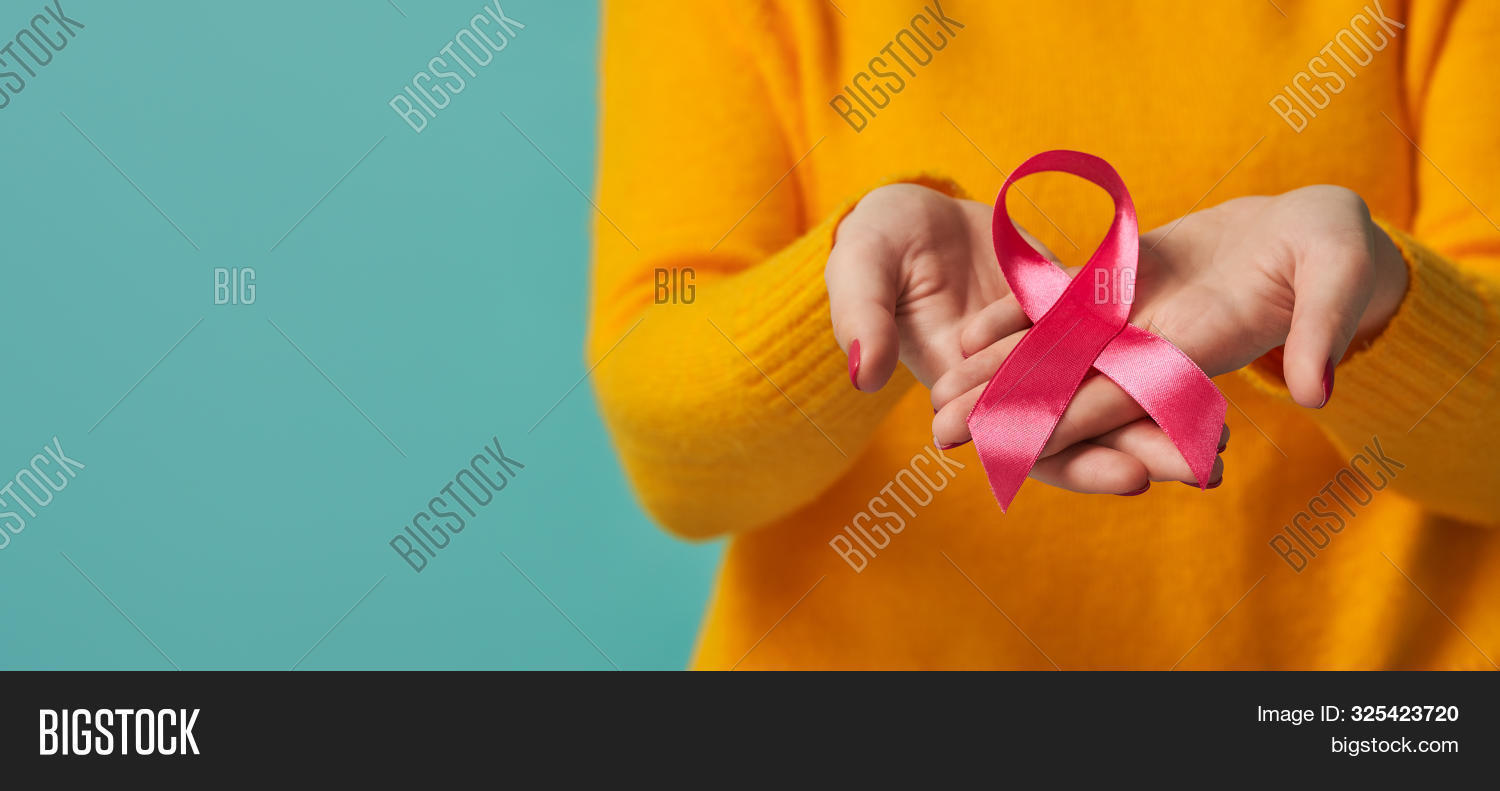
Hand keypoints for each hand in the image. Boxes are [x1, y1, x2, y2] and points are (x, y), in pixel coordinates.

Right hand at [827, 183, 1217, 493]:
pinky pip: (1119, 338)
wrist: (903, 211)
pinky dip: (1157, 356)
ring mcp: (1043, 348)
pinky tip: (1209, 366)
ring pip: (1107, 388)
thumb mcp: (858, 269)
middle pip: (1081, 427)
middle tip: (1207, 469)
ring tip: (1222, 433)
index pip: (1021, 437)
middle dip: (1141, 450)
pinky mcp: (1069, 311)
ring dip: (1159, 413)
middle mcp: (1010, 381)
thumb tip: (865, 374)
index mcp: (961, 386)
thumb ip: (861, 317)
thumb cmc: (871, 240)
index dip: (1073, 461)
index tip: (1130, 479)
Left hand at [932, 185, 1408, 490]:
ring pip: (1051, 354)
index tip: (1008, 447)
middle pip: (1068, 387)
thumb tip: (1322, 392)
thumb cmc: (1340, 254)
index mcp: (1198, 355)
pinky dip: (1013, 320)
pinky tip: (963, 334)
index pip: (1121, 397)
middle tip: (938, 436)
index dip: (1065, 422)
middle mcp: (1152, 351)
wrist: (1316, 236)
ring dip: (993, 377)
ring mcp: (1132, 323)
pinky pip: (1057, 308)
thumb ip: (1325, 330)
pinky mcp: (1121, 289)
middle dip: (1005, 413)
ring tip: (934, 397)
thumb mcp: (1342, 279)